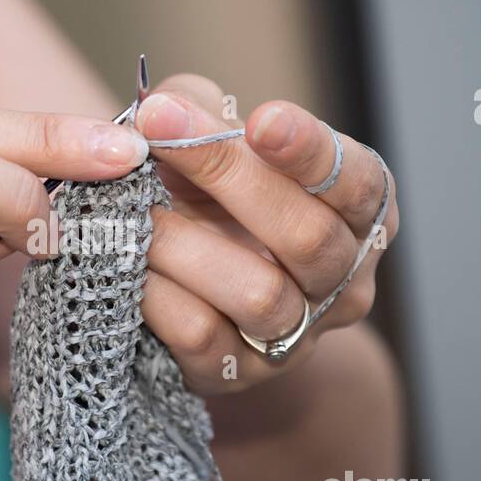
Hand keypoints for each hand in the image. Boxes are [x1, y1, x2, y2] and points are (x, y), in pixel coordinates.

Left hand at [134, 74, 398, 393]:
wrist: (189, 284)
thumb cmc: (208, 191)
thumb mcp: (210, 132)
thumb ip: (197, 108)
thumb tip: (166, 109)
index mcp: (359, 211)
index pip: (358, 183)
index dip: (312, 152)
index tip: (262, 119)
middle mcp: (343, 278)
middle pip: (308, 237)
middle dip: (230, 179)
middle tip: (159, 131)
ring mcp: (297, 333)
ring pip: (260, 294)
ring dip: (186, 242)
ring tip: (132, 205)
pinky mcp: (238, 372)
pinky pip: (202, 335)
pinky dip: (157, 293)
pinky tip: (122, 259)